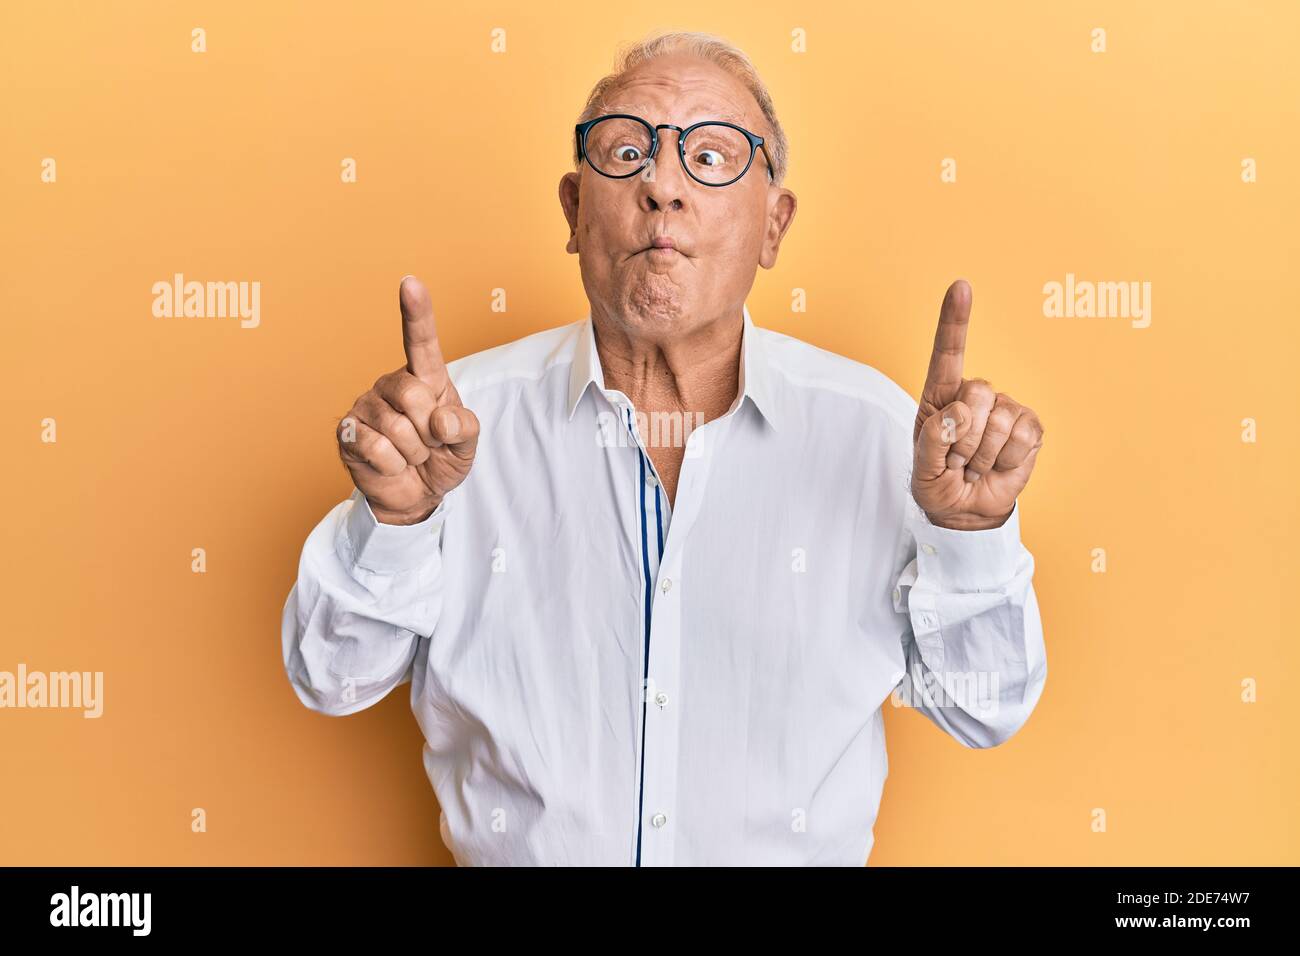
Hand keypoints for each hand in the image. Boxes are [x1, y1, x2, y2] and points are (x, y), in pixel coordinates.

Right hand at [337, 276, 478, 524]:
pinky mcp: (347, 431)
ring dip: (413, 453)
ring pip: (396, 428)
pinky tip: (390, 464)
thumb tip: (439, 420)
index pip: (420, 340)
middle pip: (414, 395)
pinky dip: (392, 465)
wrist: (416, 496)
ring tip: (410, 456)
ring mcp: (366, 406)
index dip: (416, 311)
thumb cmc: (442, 458)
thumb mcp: (466, 443)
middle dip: (430, 432)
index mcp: (425, 378)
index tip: (410, 282)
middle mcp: (392, 384)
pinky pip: (375, 447)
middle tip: (428, 445)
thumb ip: (464, 427)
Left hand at [911, 280, 1043, 530]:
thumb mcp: (922, 469)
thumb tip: (958, 412)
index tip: (961, 286)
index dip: (955, 320)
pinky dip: (1008, 460)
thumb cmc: (938, 483)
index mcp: (940, 397)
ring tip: (974, 467)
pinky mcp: (1029, 427)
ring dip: (984, 455)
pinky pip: (1024, 436)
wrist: (966, 512)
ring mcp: (1004, 409)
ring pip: (1000, 421)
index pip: (947, 353)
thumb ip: (932, 441)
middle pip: (977, 393)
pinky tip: (998, 467)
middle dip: (964, 438)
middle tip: (957, 461)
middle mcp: (974, 396)